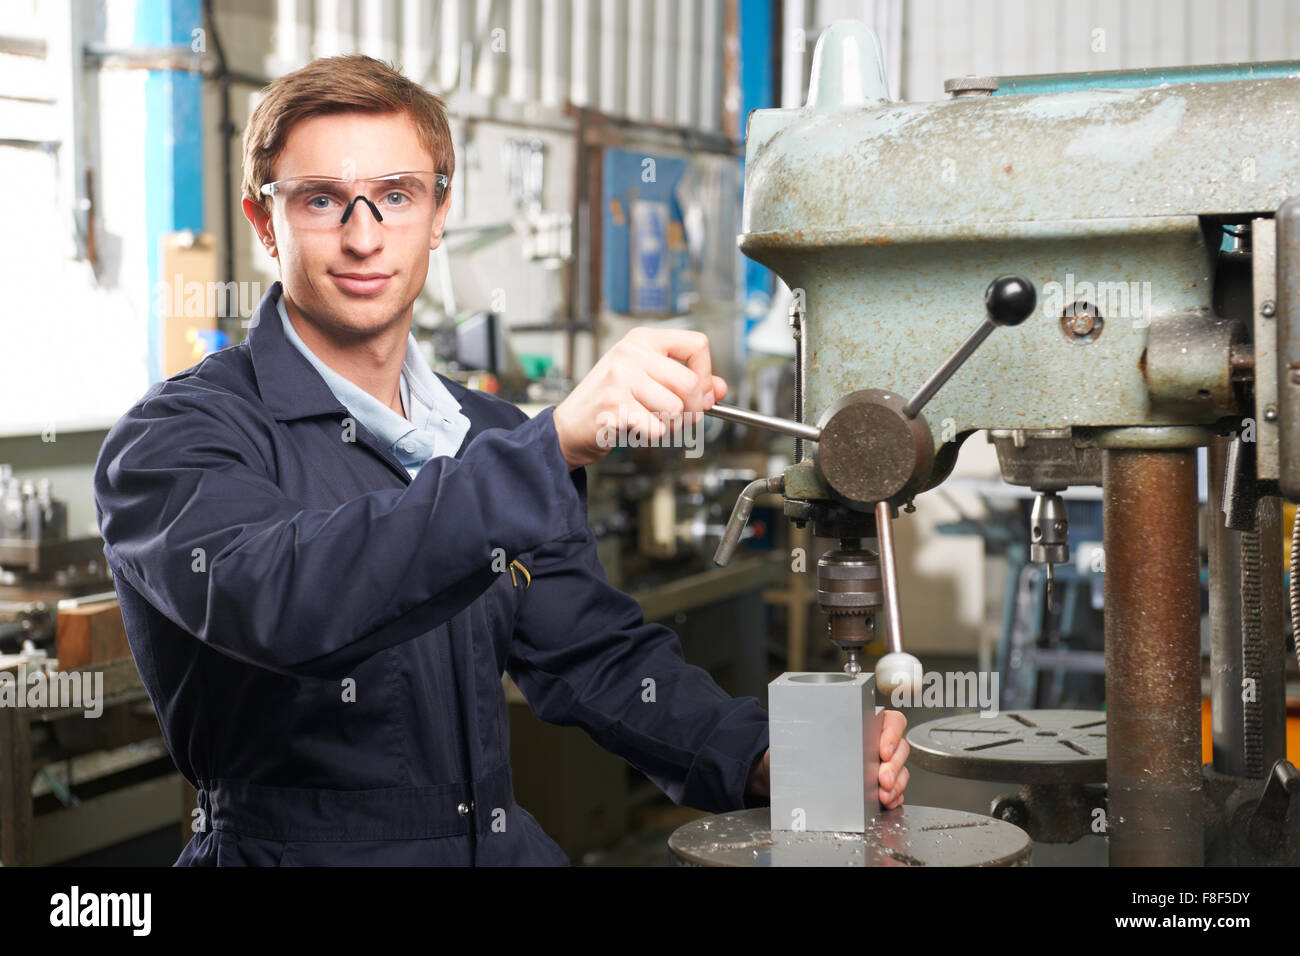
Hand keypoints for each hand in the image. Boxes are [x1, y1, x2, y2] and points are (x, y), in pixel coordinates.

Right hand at [552, 327, 727, 468]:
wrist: (570, 426)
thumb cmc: (610, 401)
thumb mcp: (648, 381)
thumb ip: (687, 381)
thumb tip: (720, 388)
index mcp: (642, 339)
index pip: (697, 344)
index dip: (707, 373)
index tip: (703, 392)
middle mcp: (630, 353)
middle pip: (691, 382)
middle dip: (693, 409)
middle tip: (681, 418)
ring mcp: (620, 377)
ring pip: (676, 408)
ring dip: (671, 425)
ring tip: (652, 422)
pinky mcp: (614, 405)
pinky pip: (657, 428)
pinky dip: (653, 436)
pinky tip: (637, 429)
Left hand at [744, 709, 909, 808]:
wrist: (789, 775)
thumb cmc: (799, 749)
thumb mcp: (804, 735)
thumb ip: (810, 731)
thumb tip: (805, 733)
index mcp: (865, 722)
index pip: (892, 721)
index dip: (892, 734)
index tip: (883, 750)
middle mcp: (876, 742)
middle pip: (900, 749)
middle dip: (893, 766)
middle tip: (883, 779)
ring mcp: (880, 764)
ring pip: (900, 771)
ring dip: (896, 784)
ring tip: (883, 795)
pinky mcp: (878, 785)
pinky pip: (895, 790)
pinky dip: (893, 797)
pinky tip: (886, 801)